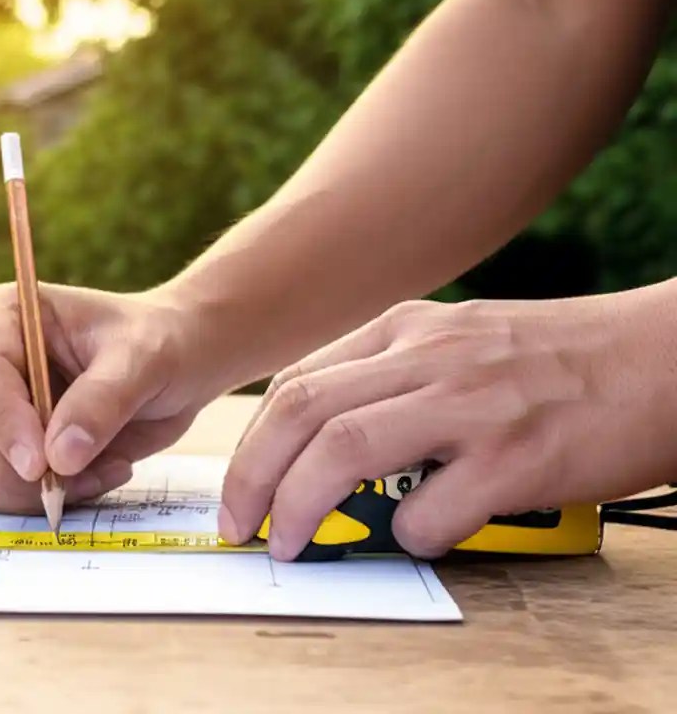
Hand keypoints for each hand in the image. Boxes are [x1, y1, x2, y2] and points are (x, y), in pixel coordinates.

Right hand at [0, 283, 218, 514]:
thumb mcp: (144, 360)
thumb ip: (101, 403)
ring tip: (94, 474)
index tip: (40, 464)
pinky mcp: (0, 450)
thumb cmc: (159, 345)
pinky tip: (87, 481)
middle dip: (6, 468)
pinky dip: (29, 503)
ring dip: (20, 492)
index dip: (2, 421)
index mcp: (5, 316)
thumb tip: (58, 458)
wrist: (178, 367)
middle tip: (69, 480)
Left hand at [218, 287, 676, 559]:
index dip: (252, 445)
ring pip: (342, 447)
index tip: (241, 490)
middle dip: (250, 476)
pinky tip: (424, 539)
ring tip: (290, 543)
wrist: (665, 357)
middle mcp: (428, 357)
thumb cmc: (562, 361)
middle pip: (299, 411)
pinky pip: (432, 508)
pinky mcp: (516, 455)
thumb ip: (394, 381)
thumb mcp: (461, 344)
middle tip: (240, 526)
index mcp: (406, 330)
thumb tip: (326, 448)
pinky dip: (411, 535)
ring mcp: (471, 402)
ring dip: (299, 504)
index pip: (296, 384)